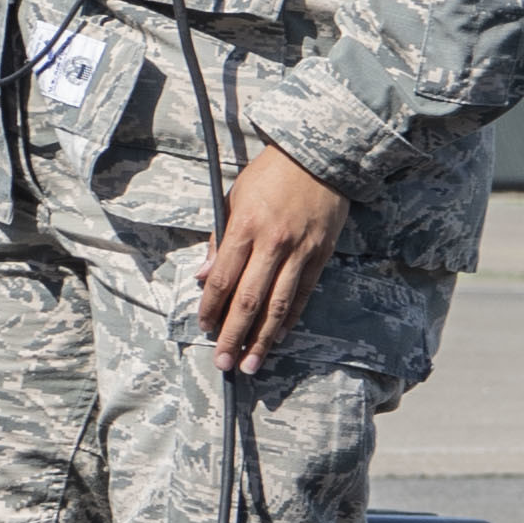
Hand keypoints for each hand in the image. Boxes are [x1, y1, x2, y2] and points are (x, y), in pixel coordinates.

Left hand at [188, 141, 347, 374]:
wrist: (319, 158)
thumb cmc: (269, 176)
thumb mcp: (234, 197)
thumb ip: (219, 239)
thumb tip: (203, 277)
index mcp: (245, 226)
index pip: (223, 278)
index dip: (211, 307)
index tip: (204, 327)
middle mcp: (273, 242)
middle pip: (249, 300)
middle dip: (233, 335)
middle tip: (223, 362)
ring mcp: (299, 251)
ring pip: (278, 305)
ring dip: (263, 339)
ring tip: (251, 364)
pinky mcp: (321, 255)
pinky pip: (302, 295)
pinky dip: (290, 319)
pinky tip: (279, 337)